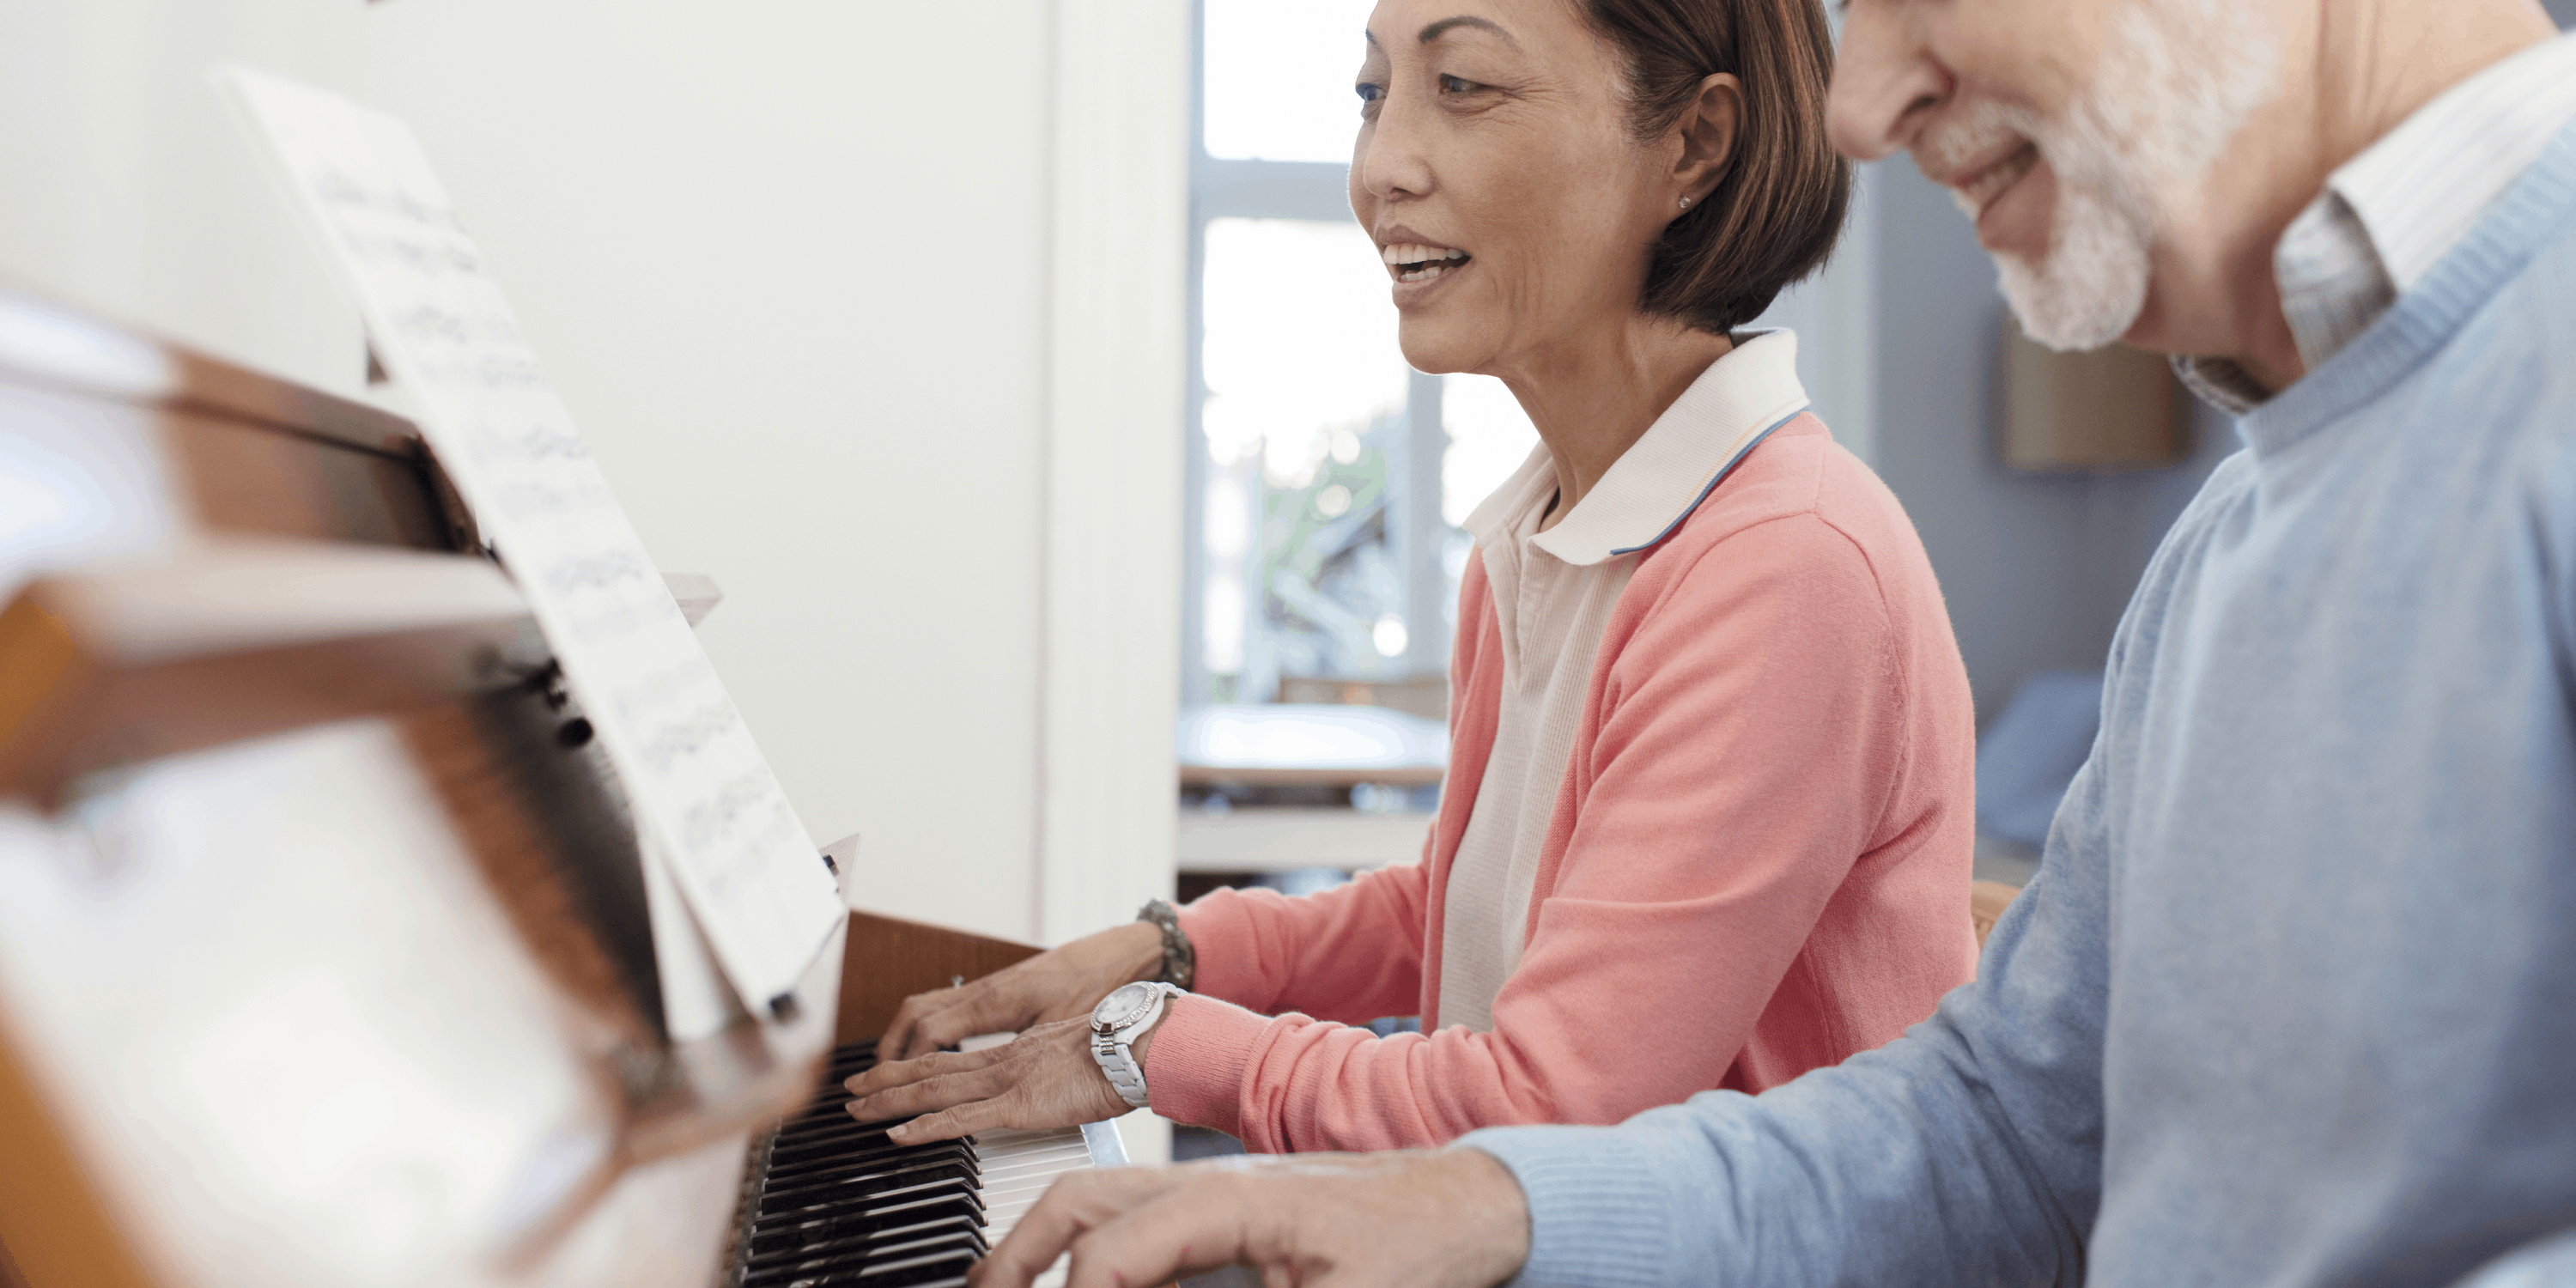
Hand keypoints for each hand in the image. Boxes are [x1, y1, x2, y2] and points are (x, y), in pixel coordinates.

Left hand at [846, 1014, 1137, 1143]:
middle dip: (885, 1080)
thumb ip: (1055, 1073)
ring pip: (934, 1090)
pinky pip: (962, 1120)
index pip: (951, 1061)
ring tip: (857, 1108)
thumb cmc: (1123, 1052)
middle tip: (850, 1088)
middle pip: (930, 1071)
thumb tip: (1053, 1086)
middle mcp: (1003, 1063)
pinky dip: (926, 1127)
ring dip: (890, 1100)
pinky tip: (899, 1135)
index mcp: (1017, 1053)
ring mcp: (1008, 1081)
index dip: (912, 1067)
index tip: (883, 1073)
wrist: (1141, 1045)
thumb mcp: (1078, 1059)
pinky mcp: (1020, 1105)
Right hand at [880, 921, 1164, 1061]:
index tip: (893, 1092)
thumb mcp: (1062, 1028)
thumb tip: (1011, 1084)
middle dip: (889, 1052)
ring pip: (926, 1007)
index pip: (930, 1032)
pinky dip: (925, 1025)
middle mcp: (983, 992)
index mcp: (994, 1003)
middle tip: (868, 1084)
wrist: (1117, 956)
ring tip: (886, 1067)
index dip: (908, 1064)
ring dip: (902, 1036)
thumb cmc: (1094, 987)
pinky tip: (926, 1043)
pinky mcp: (998, 988)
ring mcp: (987, 988)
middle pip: (916, 1018)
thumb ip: (1030, 1054)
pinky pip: (946, 1005)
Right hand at [967, 1149, 1531, 1287]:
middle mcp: (1210, 1181)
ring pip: (1098, 1197)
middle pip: (1082, 1199)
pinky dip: (1087, 1246)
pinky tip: (1079, 1282)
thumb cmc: (1427, 1243)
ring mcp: (1216, 1187)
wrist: (1479, 1200)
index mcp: (1233, 1198)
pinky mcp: (1228, 1207)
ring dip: (1040, 1244)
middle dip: (1017, 1256)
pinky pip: (1135, 1213)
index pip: (1118, 1244)